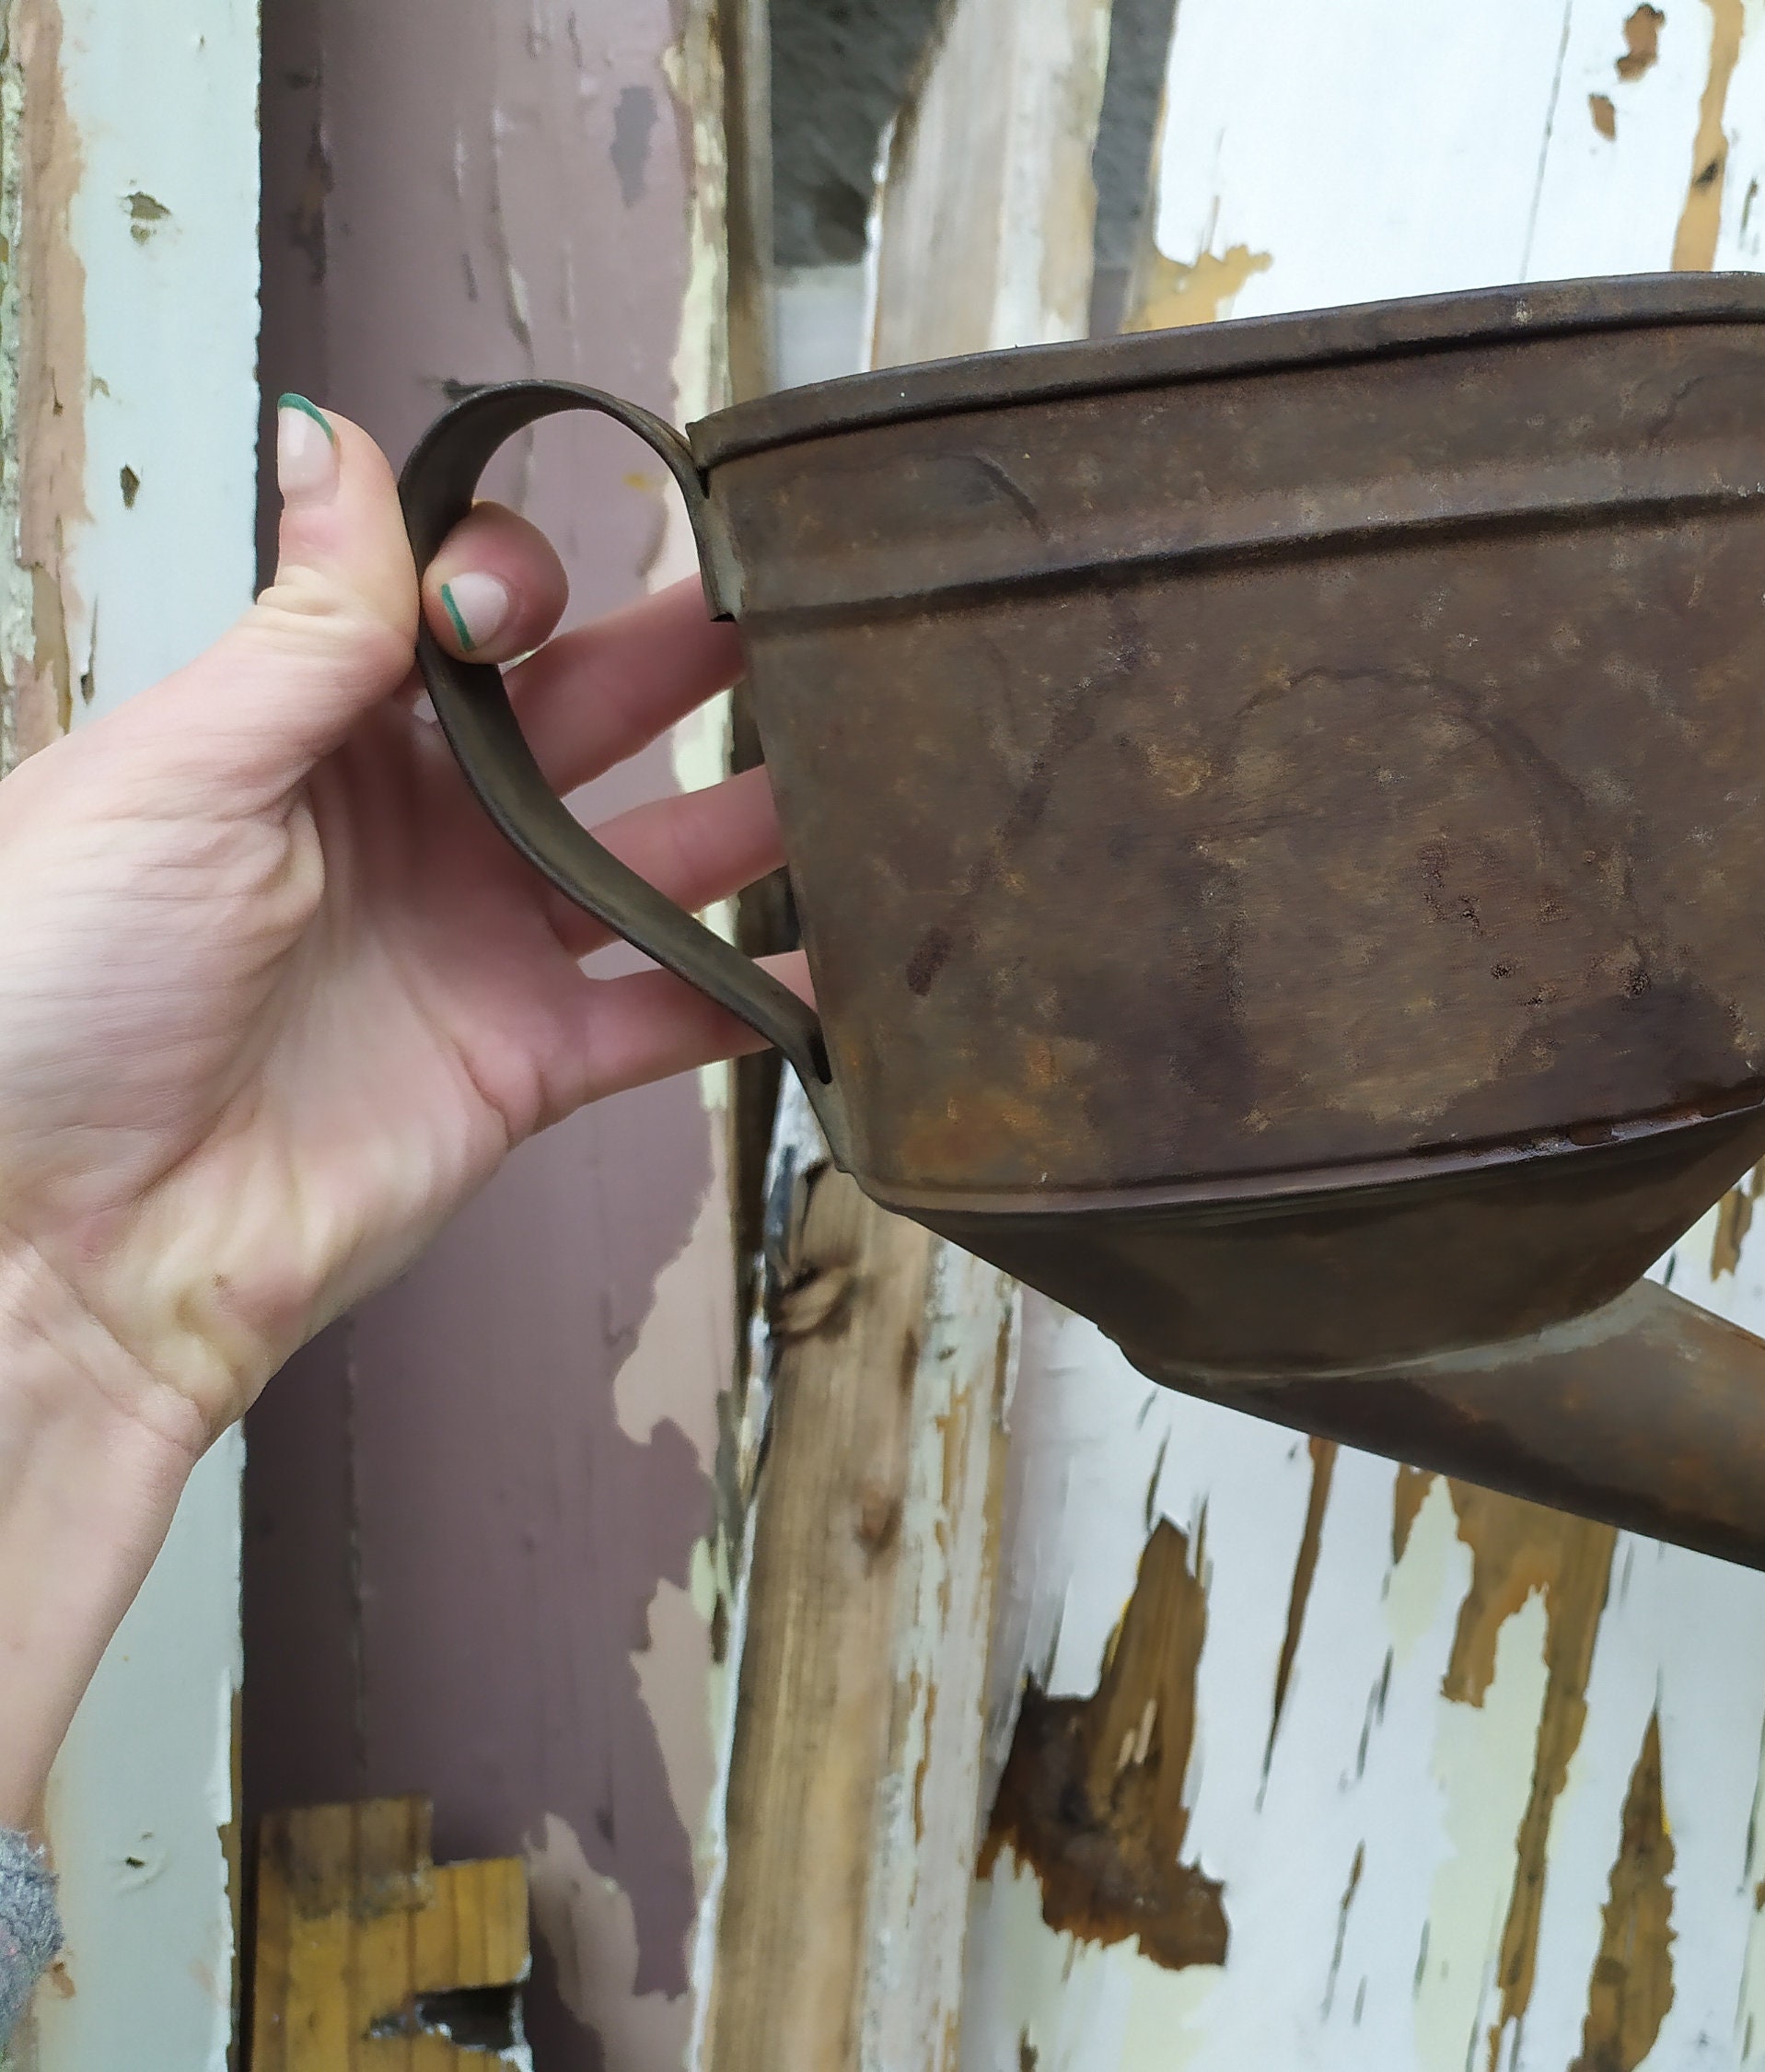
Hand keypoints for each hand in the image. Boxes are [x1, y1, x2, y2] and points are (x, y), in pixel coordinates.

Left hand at [0, 396, 795, 1459]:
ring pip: (651, 855)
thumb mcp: (173, 776)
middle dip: (683, 657)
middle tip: (799, 604)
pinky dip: (759, 993)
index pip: (449, 615)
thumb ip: (303, 624)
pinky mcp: (524, 1066)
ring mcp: (474, 947)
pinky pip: (672, 1016)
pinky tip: (842, 956)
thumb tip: (331, 438)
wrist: (51, 1246)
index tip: (516, 601)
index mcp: (305, 737)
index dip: (506, 581)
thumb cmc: (49, 998)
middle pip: (580, 715)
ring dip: (752, 812)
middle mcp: (407, 830)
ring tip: (864, 760)